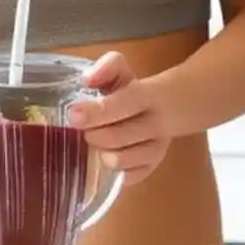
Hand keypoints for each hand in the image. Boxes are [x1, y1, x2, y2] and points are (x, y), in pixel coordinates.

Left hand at [67, 51, 171, 185]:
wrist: (170, 105)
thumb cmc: (131, 89)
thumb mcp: (121, 72)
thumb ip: (107, 67)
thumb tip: (87, 78)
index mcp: (146, 96)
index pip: (125, 103)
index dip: (98, 111)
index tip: (74, 115)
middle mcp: (155, 124)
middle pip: (121, 136)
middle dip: (94, 135)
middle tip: (80, 130)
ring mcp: (156, 149)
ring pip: (125, 161)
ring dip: (102, 155)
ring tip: (92, 145)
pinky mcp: (152, 167)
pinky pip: (131, 177)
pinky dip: (113, 173)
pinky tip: (103, 163)